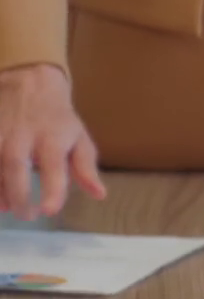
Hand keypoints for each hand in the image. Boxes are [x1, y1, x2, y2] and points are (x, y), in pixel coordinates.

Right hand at [0, 65, 105, 220]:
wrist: (30, 82)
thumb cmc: (58, 119)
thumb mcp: (79, 139)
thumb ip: (85, 168)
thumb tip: (100, 195)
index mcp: (52, 136)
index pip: (53, 165)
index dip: (51, 189)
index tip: (48, 211)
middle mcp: (22, 134)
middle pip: (14, 166)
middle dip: (18, 194)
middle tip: (26, 215)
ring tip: (5, 208)